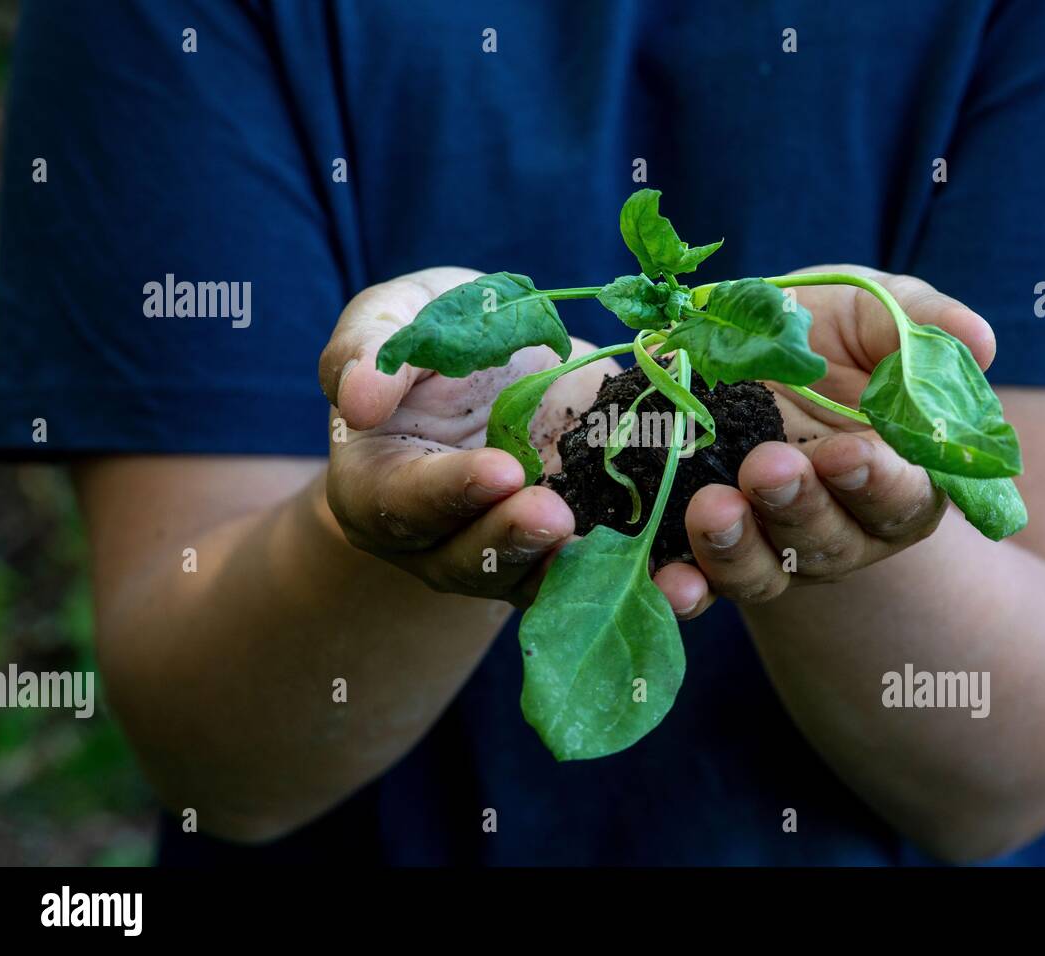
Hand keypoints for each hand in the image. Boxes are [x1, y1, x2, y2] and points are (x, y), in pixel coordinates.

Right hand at [318, 267, 616, 606]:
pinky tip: (687, 577)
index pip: (409, 501)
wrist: (490, 370)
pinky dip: (648, 579)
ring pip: (544, 582)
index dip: (452, 491)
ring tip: (628, 560)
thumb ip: (366, 347)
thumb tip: (358, 396)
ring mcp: (515, 553)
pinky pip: (608, 574)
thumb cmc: (427, 344)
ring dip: (586, 576)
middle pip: (474, 559)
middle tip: (556, 515)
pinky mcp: (578, 546)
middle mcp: (443, 540)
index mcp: (382, 489)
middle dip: (517, 539)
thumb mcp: (391, 320)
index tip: (499, 470)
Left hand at [658, 265, 997, 617]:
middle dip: (800, 507)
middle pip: (830, 542)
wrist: (738, 346)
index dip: (878, 482)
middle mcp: (841, 527)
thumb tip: (980, 341)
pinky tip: (667, 581)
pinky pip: (701, 584)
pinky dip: (685, 589)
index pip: (901, 498)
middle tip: (770, 466)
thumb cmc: (827, 331)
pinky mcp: (712, 551)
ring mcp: (774, 546)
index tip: (847, 451)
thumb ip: (921, 325)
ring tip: (711, 508)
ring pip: (765, 570)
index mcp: (898, 477)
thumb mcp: (873, 311)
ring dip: (738, 547)